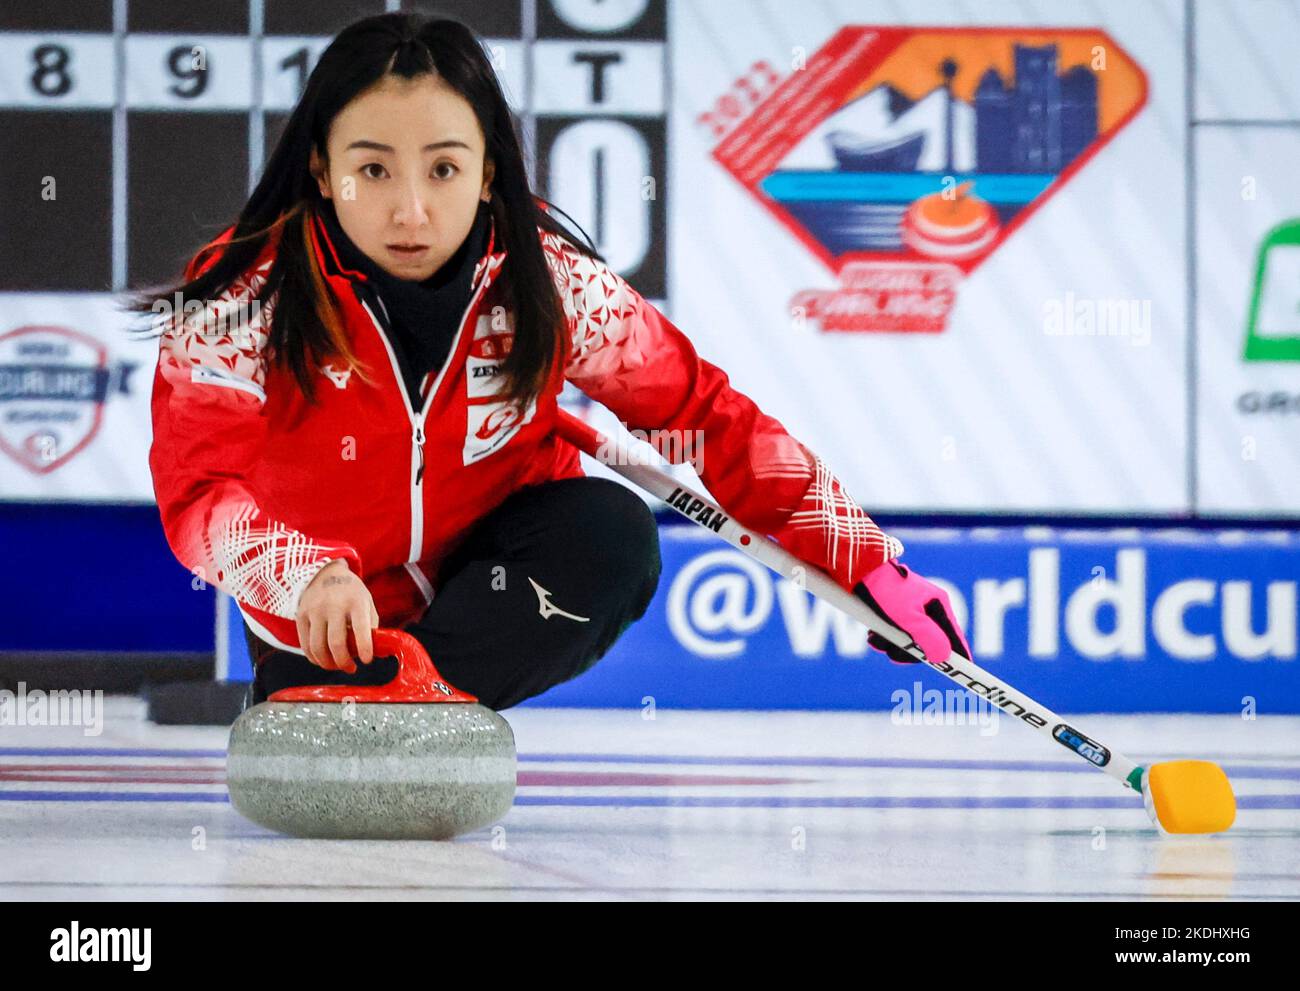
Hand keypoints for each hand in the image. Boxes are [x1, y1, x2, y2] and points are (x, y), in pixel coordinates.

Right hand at [295, 558, 379, 672]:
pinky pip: (305, 645)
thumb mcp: (366, 602)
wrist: (324, 572)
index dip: (364, 648)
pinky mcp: (301, 616)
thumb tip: (375, 653)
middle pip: (336, 643)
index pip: (361, 629)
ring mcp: (315, 610)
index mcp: (356, 601)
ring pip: (318, 647)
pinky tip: (323, 660)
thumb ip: (370, 625)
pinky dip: (314, 658)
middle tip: (351, 668)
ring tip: (337, 666)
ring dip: (328, 664)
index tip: (367, 661)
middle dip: (344, 662)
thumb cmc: (350, 593)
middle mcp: (334, 605)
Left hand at [853, 560, 970, 664]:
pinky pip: (893, 634)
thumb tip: (944, 656)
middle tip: (894, 652)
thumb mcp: (909, 618)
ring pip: (907, 641)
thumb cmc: (885, 591)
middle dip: (908, 651)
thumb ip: (928, 637)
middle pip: (927, 643)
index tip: (965, 673)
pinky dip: (883, 638)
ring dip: (890, 645)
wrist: (856, 571)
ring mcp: (910, 609)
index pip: (953, 636)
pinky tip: (872, 634)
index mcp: (937, 604)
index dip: (958, 655)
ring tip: (876, 638)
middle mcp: (926, 607)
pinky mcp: (893, 611)